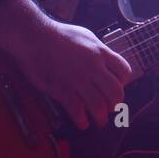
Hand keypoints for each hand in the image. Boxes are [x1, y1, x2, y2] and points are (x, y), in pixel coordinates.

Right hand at [18, 19, 132, 130]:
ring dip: (101, 117)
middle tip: (110, 109)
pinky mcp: (61, 89)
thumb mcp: (85, 36)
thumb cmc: (58, 35)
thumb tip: (106, 62)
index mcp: (100, 52)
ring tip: (99, 120)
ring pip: (99, 105)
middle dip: (115, 104)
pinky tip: (82, 122)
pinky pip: (77, 111)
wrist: (33, 37)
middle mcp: (93, 67)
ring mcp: (78, 79)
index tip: (116, 87)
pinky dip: (82, 121)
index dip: (123, 83)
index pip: (124, 72)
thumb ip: (98, 50)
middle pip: (115, 92)